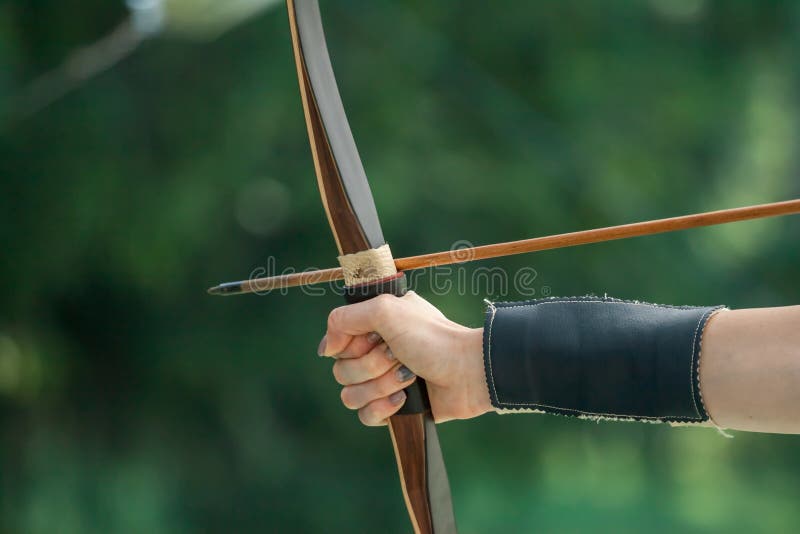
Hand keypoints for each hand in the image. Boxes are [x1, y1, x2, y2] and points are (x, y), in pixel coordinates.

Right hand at [318, 291, 491, 425]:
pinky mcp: (393, 407)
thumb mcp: (386, 310)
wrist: (467, 372)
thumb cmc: (432, 338)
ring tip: (407, 376)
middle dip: (370, 365)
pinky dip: (384, 408)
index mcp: (373, 325)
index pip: (337, 341)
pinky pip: (364, 415)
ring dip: (380, 386)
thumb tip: (326, 349)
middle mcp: (375, 351)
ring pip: (350, 395)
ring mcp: (383, 380)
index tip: (373, 338)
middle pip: (341, 369)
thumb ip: (345, 319)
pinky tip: (405, 398)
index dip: (349, 344)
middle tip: (398, 356)